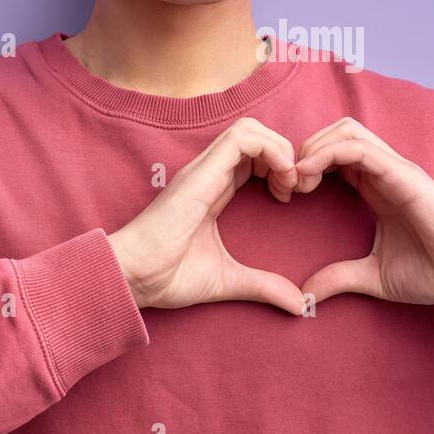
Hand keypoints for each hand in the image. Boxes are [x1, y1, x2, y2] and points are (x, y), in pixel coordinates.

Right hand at [108, 117, 305, 314]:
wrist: (133, 277)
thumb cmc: (167, 277)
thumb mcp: (228, 280)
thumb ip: (263, 286)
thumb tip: (300, 305)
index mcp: (214, 189)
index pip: (252, 157)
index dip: (279, 167)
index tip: (289, 197)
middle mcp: (210, 173)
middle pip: (255, 134)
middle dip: (285, 153)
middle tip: (296, 188)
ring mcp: (204, 169)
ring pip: (250, 128)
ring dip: (280, 148)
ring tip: (289, 182)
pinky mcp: (202, 172)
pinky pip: (242, 138)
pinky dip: (271, 149)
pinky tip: (281, 177)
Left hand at [295, 117, 433, 306]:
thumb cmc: (430, 270)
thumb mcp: (373, 277)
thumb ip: (340, 278)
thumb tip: (306, 295)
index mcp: (375, 187)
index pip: (335, 154)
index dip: (306, 165)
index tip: (287, 193)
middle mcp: (383, 171)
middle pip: (337, 132)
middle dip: (305, 149)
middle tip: (288, 183)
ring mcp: (393, 168)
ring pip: (347, 131)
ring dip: (314, 147)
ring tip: (297, 178)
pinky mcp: (402, 174)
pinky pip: (360, 148)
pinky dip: (328, 153)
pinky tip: (308, 175)